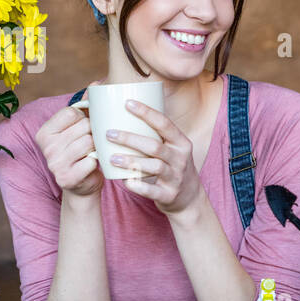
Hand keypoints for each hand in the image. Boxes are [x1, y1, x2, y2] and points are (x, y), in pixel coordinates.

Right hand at [37, 93, 103, 198]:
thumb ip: (85, 106)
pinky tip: (94, 164)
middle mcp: (46, 147)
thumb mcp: (78, 129)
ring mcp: (55, 163)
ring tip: (95, 151)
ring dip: (97, 147)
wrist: (82, 186)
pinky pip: (91, 161)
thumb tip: (97, 84)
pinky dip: (97, 162)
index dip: (85, 117)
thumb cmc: (81, 153)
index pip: (71, 112)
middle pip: (82, 126)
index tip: (86, 126)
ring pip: (88, 142)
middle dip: (94, 132)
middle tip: (94, 142)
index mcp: (44, 132)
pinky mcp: (66, 178)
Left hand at [107, 98, 202, 217]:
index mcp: (181, 143)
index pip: (164, 124)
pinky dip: (138, 186)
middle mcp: (180, 159)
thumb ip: (156, 135)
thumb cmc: (173, 166)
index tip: (127, 103)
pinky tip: (125, 180)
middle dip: (130, 139)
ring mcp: (176, 177)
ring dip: (131, 161)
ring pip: (153, 167)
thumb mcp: (173, 148)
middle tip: (109, 134)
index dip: (146, 112)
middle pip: (155, 146)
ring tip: (112, 158)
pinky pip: (152, 190)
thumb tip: (126, 112)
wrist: (189, 197)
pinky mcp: (169, 194)